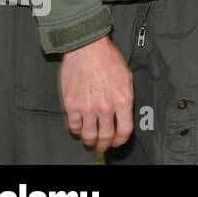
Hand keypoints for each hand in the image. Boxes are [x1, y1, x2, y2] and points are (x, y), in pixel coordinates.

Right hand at [58, 35, 133, 152]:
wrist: (87, 49)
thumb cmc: (108, 59)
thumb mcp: (126, 77)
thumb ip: (125, 97)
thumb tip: (123, 112)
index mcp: (123, 100)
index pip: (124, 130)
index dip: (121, 140)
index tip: (117, 142)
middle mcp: (106, 107)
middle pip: (106, 136)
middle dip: (105, 145)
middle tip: (103, 147)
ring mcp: (87, 108)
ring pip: (88, 135)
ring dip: (90, 141)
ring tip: (90, 141)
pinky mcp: (71, 106)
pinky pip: (73, 126)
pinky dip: (76, 131)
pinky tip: (79, 129)